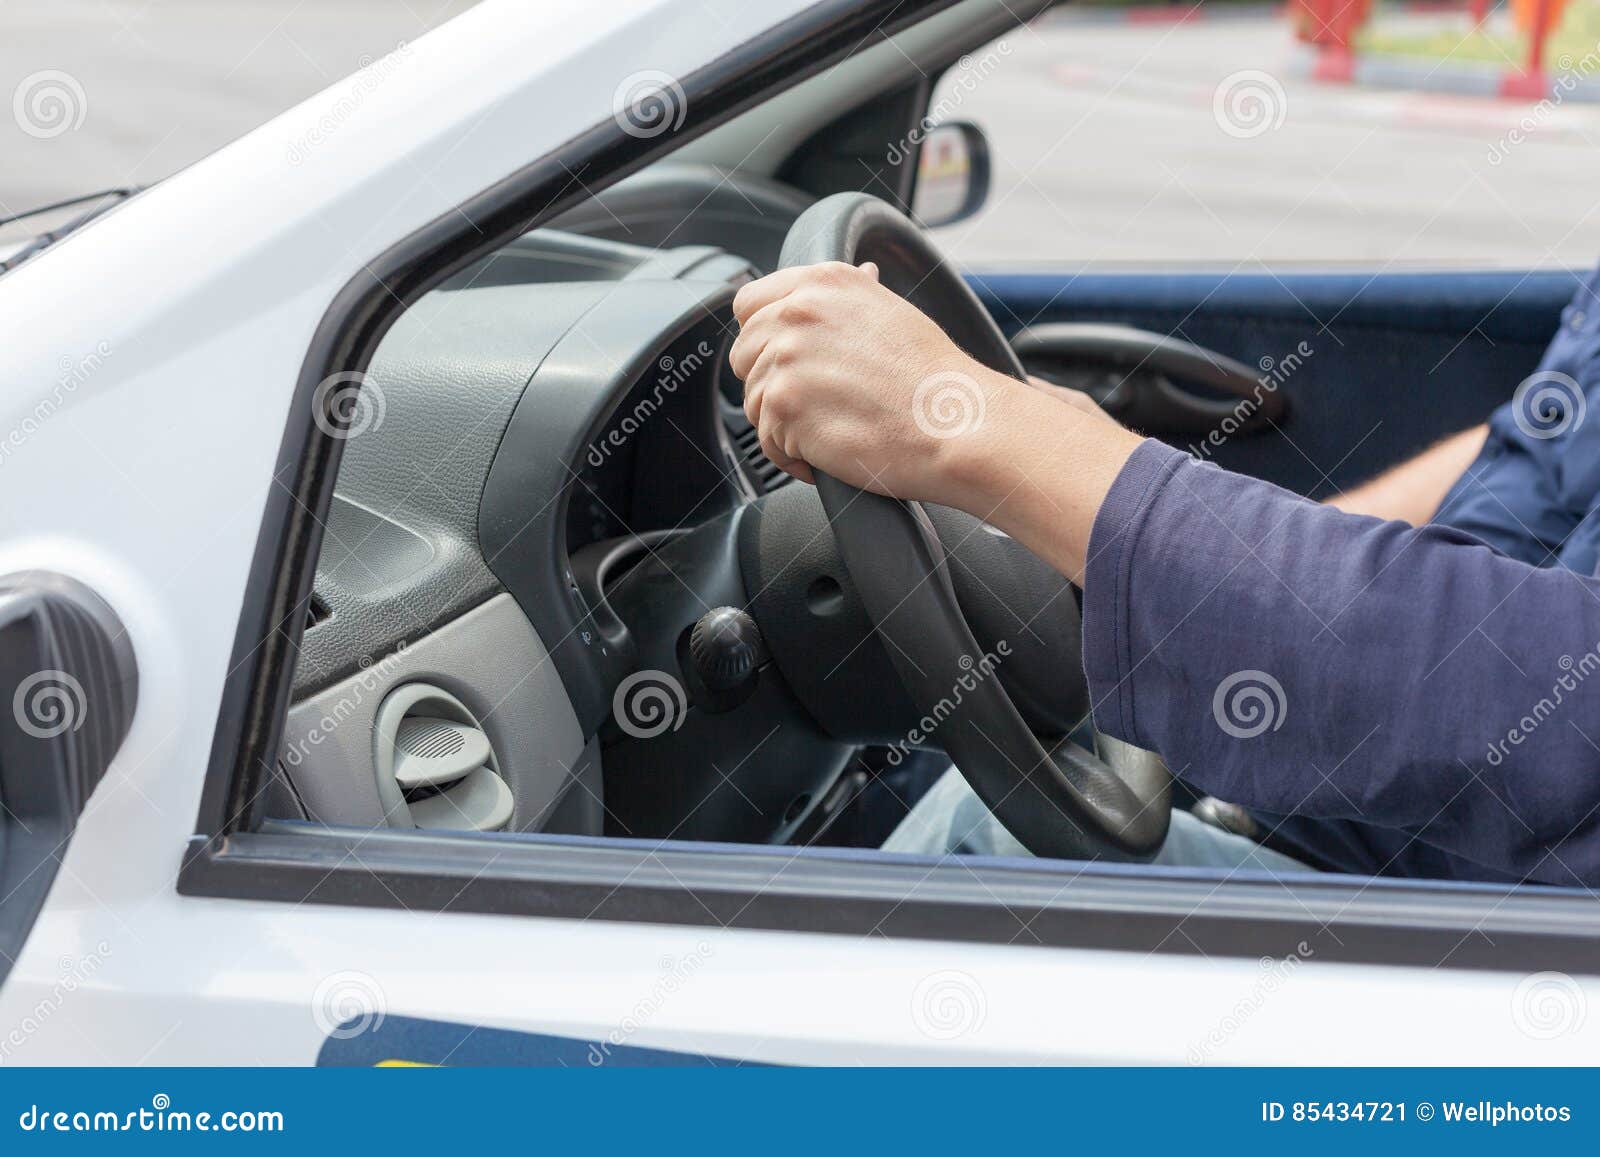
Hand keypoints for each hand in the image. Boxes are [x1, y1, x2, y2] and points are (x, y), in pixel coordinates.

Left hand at [728, 260, 1144, 581]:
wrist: (958, 423)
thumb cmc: (936, 379)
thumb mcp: (889, 312)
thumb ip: (841, 303)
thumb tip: (817, 294)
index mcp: (822, 283)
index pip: (749, 303)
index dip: (762, 336)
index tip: (783, 361)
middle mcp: (797, 312)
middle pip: (744, 355)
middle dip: (771, 384)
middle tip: (814, 406)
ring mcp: (786, 358)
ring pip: (754, 402)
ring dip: (784, 426)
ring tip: (831, 433)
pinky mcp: (784, 406)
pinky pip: (767, 442)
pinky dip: (793, 458)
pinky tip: (830, 454)